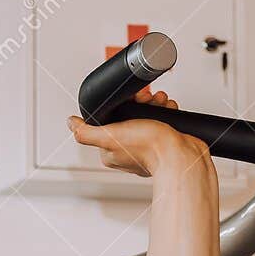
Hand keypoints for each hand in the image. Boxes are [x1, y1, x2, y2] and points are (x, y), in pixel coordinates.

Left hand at [67, 88, 204, 177]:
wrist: (183, 155)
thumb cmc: (150, 148)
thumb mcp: (111, 136)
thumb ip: (87, 132)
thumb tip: (71, 123)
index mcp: (112, 152)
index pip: (110, 120)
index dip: (120, 105)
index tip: (131, 99)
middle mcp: (128, 150)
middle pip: (129, 115)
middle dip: (141, 102)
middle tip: (148, 100)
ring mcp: (147, 146)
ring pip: (147, 115)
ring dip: (155, 103)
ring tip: (160, 102)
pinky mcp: (164, 141)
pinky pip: (162, 119)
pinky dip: (166, 110)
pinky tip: (168, 109)